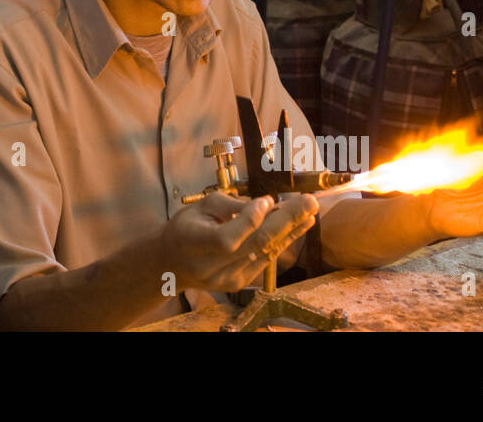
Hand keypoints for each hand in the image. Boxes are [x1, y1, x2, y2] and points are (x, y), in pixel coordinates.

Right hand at [161, 192, 318, 293]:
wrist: (172, 264)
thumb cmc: (186, 228)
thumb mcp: (200, 207)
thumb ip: (232, 206)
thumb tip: (266, 204)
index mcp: (196, 244)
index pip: (228, 238)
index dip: (251, 219)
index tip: (268, 199)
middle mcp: (213, 267)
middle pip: (255, 245)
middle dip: (286, 221)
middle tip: (308, 202)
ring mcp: (229, 278)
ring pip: (266, 253)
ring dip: (291, 230)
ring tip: (310, 211)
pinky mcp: (240, 283)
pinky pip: (266, 259)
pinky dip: (282, 240)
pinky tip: (298, 226)